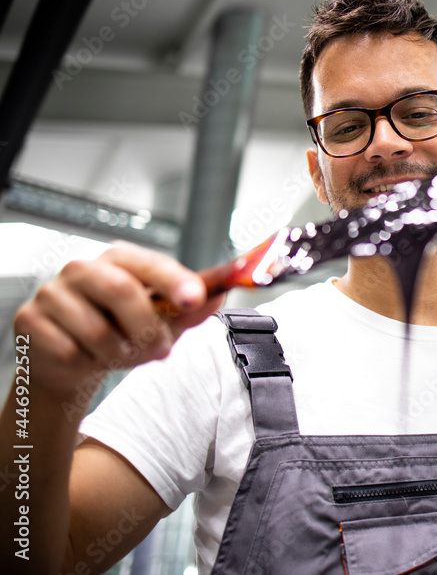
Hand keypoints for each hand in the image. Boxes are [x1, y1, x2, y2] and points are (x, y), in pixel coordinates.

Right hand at [12, 241, 224, 402]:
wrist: (72, 361)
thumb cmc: (119, 332)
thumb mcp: (160, 322)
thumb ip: (188, 310)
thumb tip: (217, 296)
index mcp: (119, 260)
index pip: (149, 262)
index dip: (173, 279)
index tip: (195, 298)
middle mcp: (82, 269)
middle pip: (120, 289)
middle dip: (148, 327)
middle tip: (162, 349)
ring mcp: (52, 293)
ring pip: (96, 329)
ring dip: (120, 353)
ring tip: (123, 356)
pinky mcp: (30, 320)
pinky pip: (69, 350)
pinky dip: (88, 363)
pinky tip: (87, 359)